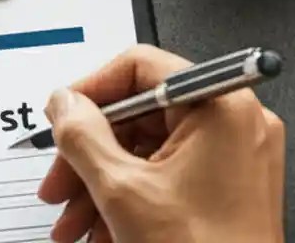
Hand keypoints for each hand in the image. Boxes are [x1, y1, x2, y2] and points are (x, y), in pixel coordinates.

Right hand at [38, 45, 284, 242]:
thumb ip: (82, 135)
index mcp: (220, 106)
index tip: (61, 116)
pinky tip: (101, 230)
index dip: (91, 91)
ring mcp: (235, 156)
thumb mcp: (122, 190)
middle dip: (89, 155)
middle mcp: (236, 123)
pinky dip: (131, 199)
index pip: (141, 66)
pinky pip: (168, 176)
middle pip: (140, 115)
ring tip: (73, 221)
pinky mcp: (230, 187)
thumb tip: (64, 102)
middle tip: (58, 182)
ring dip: (101, 184)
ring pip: (148, 151)